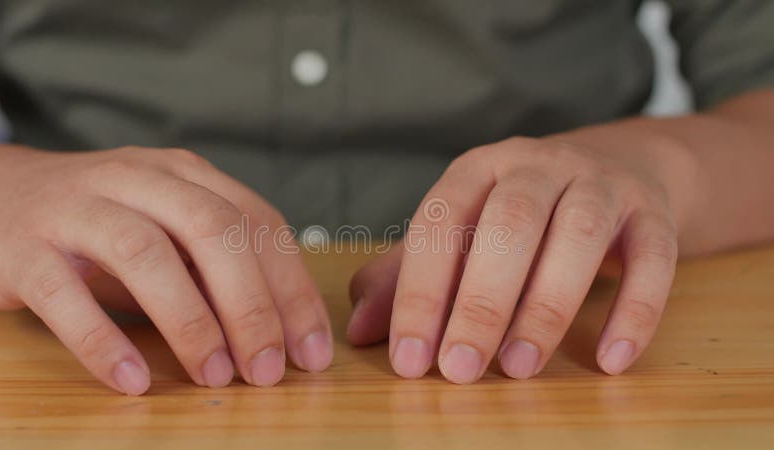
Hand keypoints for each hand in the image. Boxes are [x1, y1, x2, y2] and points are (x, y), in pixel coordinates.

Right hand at [0, 143, 332, 393]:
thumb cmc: (102, 226)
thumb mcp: (168, 231)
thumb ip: (215, 270)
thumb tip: (280, 333)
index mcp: (185, 175)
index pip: (258, 223)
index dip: (292, 289)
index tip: (311, 350)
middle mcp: (137, 178)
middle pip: (212, 231)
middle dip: (251, 306)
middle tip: (268, 370)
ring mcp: (76, 208)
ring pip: (144, 253)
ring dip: (189, 321)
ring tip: (215, 376)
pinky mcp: (23, 247)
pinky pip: (64, 295)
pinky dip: (103, 342)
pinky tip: (133, 381)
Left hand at [347, 136, 683, 382]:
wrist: (615, 167)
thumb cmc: (518, 216)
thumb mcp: (460, 234)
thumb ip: (406, 275)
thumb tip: (359, 330)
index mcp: (478, 169)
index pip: (440, 223)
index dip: (420, 291)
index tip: (410, 358)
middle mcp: (537, 165)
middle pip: (509, 224)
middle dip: (481, 302)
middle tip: (460, 370)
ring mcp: (601, 182)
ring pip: (577, 235)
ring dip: (547, 306)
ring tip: (519, 368)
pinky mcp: (654, 212)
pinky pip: (653, 258)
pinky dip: (635, 310)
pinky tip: (610, 360)